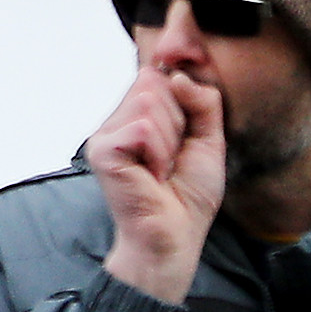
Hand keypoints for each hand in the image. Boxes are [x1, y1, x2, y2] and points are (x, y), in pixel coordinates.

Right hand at [89, 69, 223, 303]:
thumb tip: (178, 75)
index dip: (180, 103)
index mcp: (136, 115)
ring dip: (169, 142)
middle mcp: (116, 120)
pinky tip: (153, 176)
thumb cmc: (187, 195)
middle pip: (153, 84)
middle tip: (171, 159)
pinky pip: (143, 129)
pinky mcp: (102, 150)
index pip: (157, 76)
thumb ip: (203, 104)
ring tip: (161, 169)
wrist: (174, 236)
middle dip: (177, 122)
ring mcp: (105, 134)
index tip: (182, 140)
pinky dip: (159, 154)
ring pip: (149, 104)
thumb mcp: (208, 141)